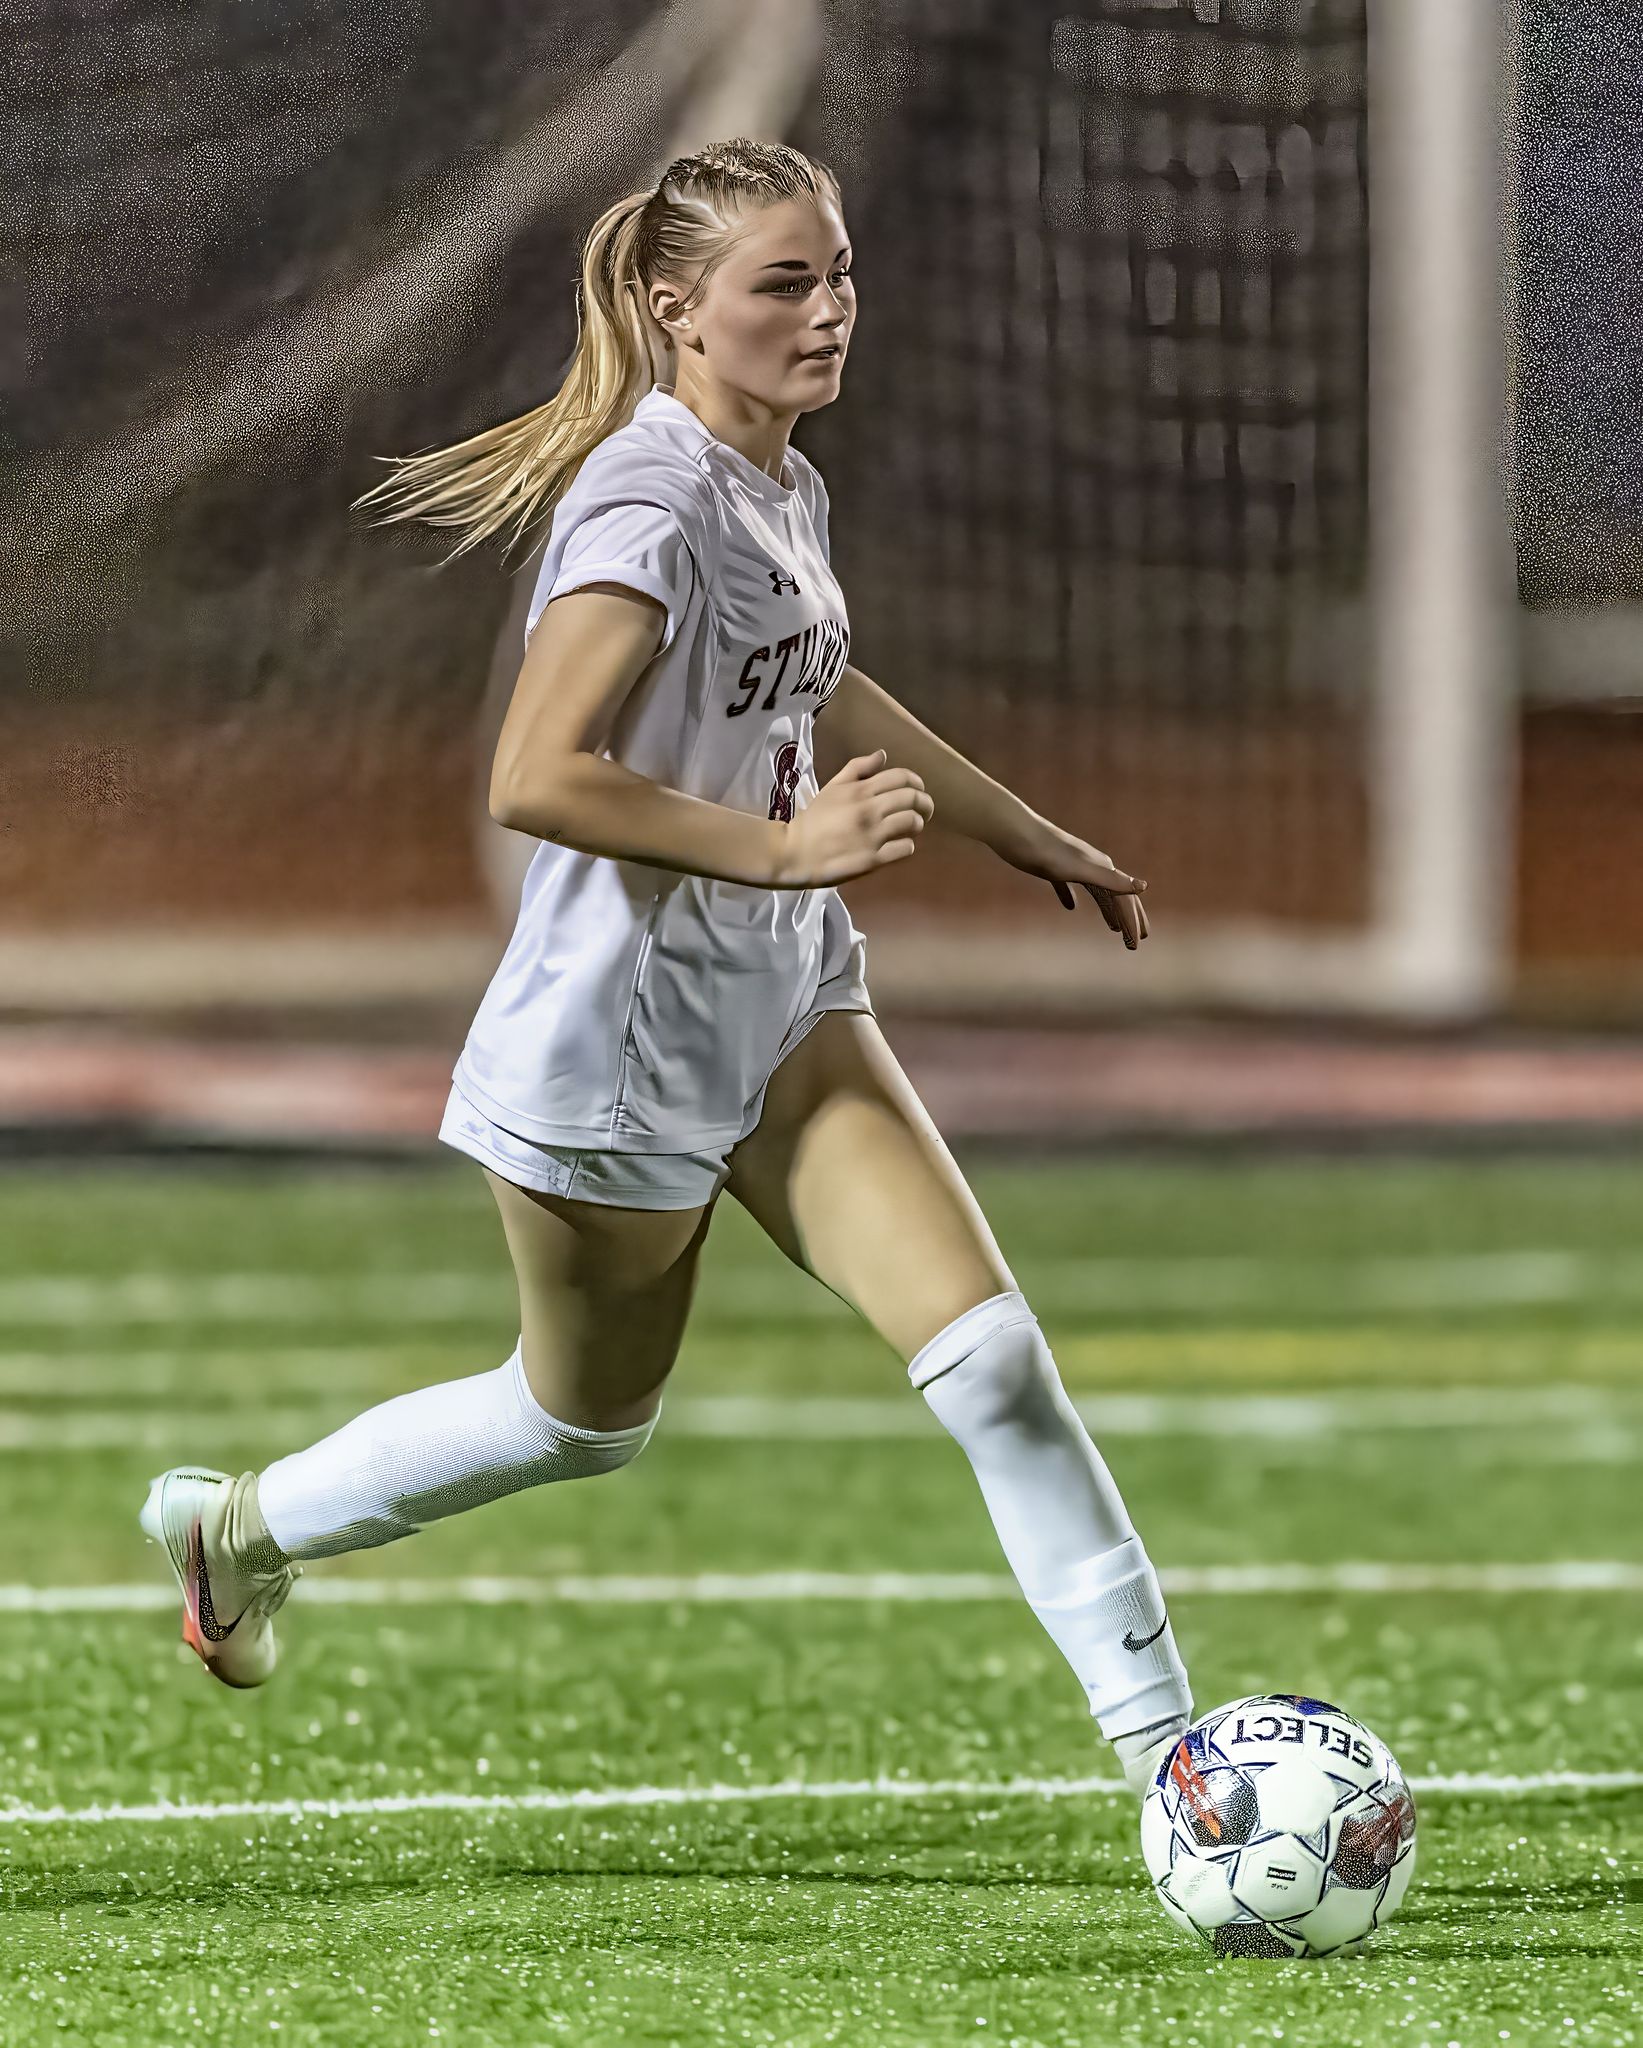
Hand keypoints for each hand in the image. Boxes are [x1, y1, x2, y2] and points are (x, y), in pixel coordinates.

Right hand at [771, 749, 933, 887]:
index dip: (916, 782)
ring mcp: (873, 835)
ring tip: (911, 828)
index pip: (902, 777)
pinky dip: (907, 845)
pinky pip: (905, 848)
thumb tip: (882, 755)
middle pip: (913, 799)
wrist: (794, 852)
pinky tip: (899, 845)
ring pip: (913, 822)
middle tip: (924, 810)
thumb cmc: (814, 819)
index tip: (918, 790)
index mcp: (860, 790)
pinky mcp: (874, 859)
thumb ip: (857, 769)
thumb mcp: (832, 787)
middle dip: (925, 803)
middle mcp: (870, 810)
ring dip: (917, 823)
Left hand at [994, 810, 1148, 949]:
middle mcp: (1092, 865)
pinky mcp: (1052, 867)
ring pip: (1097, 892)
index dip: (1132, 922)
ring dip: (1108, 911)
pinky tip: (1070, 906)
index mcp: (1101, 868)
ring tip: (1113, 929)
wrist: (1013, 830)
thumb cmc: (1045, 852)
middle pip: (1116, 895)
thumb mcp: (1079, 870)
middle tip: (1137, 941)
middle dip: (1129, 918)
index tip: (1135, 946)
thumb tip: (1144, 887)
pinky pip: (1068, 886)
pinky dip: (1072, 897)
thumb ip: (1110, 879)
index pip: (1124, 899)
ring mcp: (1072, 865)